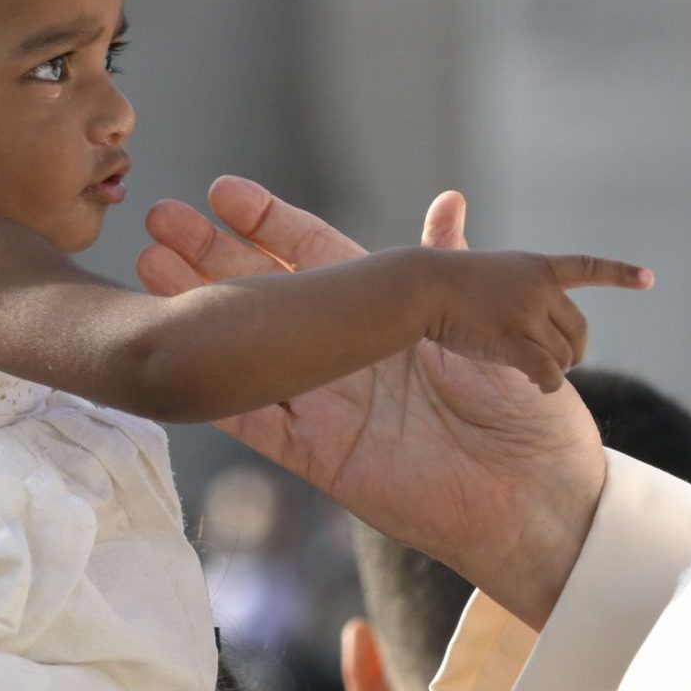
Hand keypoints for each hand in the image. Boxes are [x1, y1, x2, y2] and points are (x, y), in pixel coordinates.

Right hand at [139, 178, 612, 626]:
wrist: (541, 498)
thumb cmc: (525, 409)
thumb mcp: (491, 325)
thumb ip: (453, 267)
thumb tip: (449, 200)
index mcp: (386, 317)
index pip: (314, 255)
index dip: (268, 225)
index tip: (224, 192)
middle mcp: (348, 355)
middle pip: (267, 294)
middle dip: (212, 256)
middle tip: (161, 218)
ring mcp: (327, 403)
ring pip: (250, 350)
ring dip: (199, 312)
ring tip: (149, 268)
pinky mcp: (320, 456)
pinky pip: (257, 422)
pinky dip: (218, 392)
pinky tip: (173, 357)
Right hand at [412, 247, 650, 392]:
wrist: (422, 287)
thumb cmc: (443, 276)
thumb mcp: (475, 259)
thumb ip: (491, 263)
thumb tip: (456, 205)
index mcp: (537, 267)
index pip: (587, 268)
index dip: (619, 275)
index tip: (649, 280)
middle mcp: (541, 288)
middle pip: (579, 330)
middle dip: (573, 350)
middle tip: (557, 361)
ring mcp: (529, 313)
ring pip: (563, 355)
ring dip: (553, 369)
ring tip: (532, 369)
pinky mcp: (515, 340)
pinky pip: (547, 371)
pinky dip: (547, 383)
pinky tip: (537, 384)